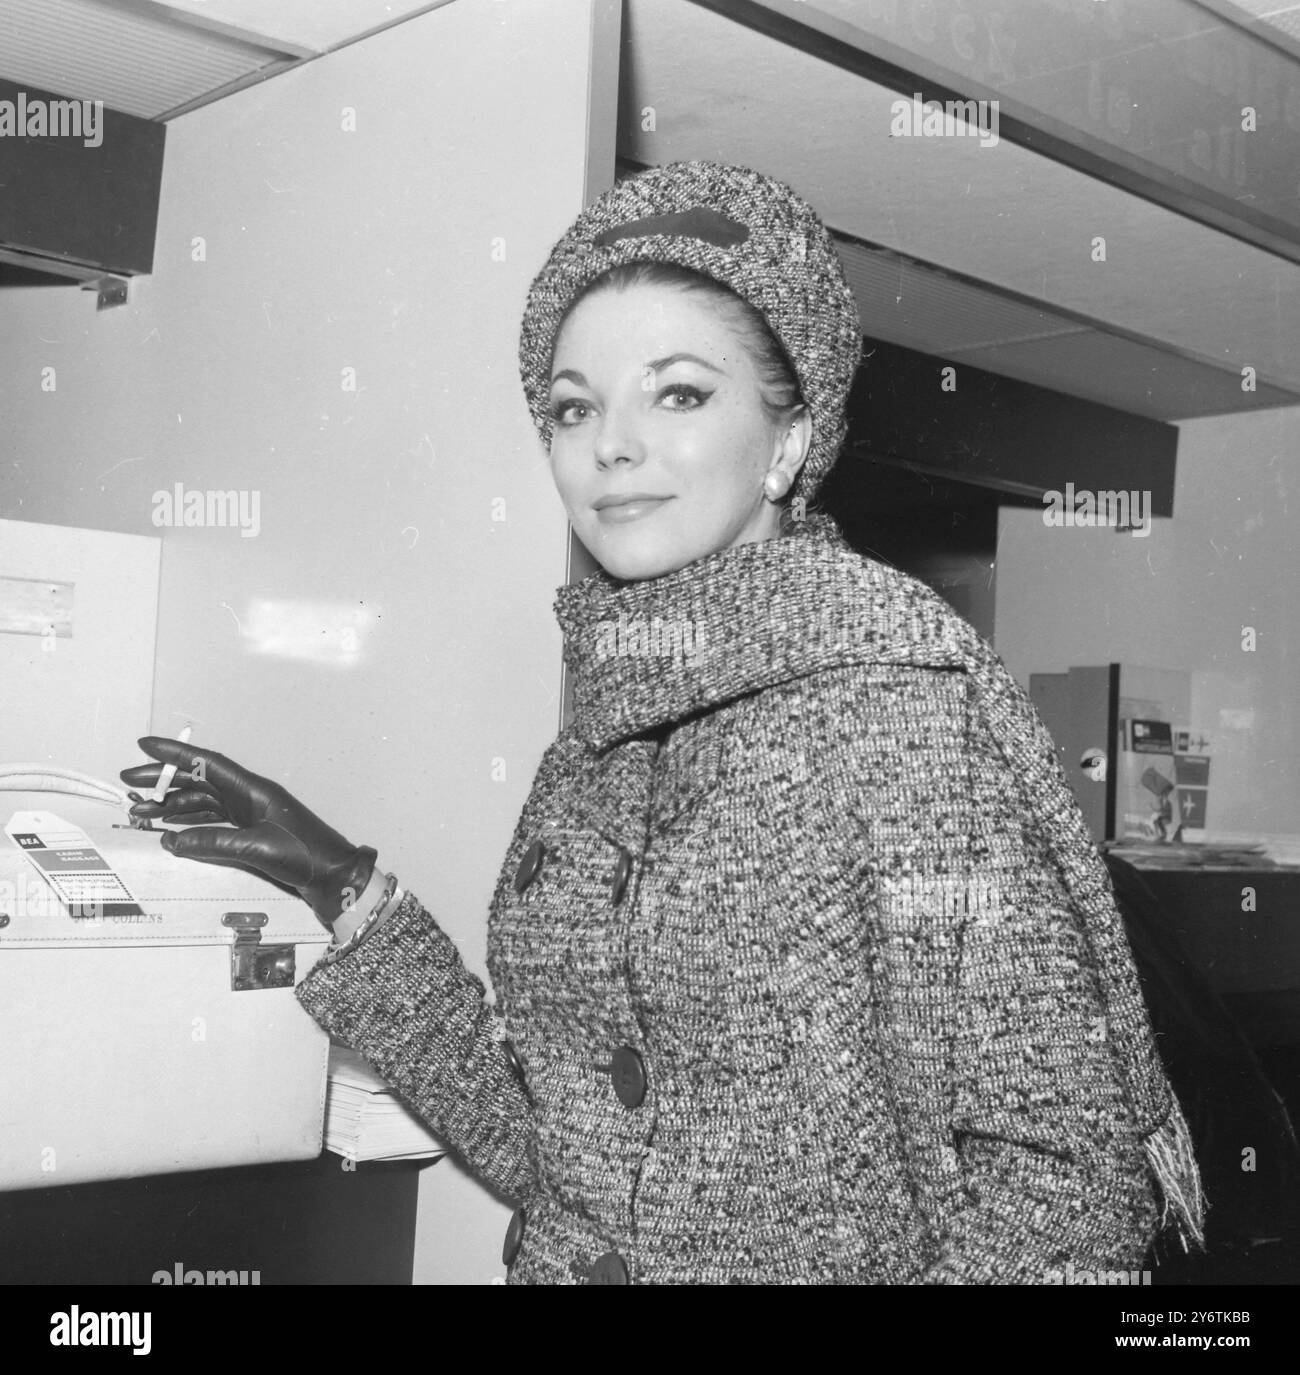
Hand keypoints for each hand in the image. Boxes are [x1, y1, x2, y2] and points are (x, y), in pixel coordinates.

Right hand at [120, 736, 376, 926]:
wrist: (334, 877)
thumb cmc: (305, 856)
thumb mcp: (257, 848)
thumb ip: (213, 842)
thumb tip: (170, 840)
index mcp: (254, 790)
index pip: (207, 763)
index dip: (175, 754)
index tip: (144, 745)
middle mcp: (250, 797)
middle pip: (199, 782)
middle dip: (163, 781)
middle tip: (127, 784)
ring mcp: (251, 816)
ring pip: (203, 804)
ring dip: (172, 806)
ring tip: (140, 812)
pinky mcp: (252, 835)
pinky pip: (212, 823)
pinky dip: (189, 826)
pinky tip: (169, 831)